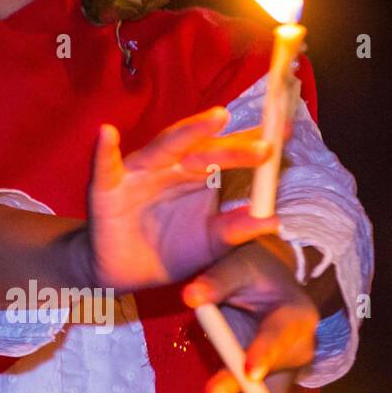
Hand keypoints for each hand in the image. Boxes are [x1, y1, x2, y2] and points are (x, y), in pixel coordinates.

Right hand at [87, 107, 278, 290]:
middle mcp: (169, 167)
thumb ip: (234, 230)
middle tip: (265, 143)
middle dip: (232, 144)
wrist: (123, 273)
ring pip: (163, 148)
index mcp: (195, 176)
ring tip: (214, 118)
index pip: (227, 153)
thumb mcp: (209, 244)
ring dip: (188, 132)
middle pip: (201, 149)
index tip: (287, 133)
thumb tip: (273, 220)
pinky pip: (105, 168)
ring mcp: (138, 174)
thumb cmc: (168, 250)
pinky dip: (104, 151)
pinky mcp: (106, 189)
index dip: (253, 143)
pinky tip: (107, 134)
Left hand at [182, 237, 317, 392]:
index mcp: (295, 313)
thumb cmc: (251, 269)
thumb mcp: (236, 265)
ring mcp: (288, 366)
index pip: (277, 335)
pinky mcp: (274, 378)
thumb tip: (190, 297)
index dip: (263, 354)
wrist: (269, 277)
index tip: (249, 372)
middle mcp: (299, 345)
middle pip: (275, 375)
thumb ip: (215, 281)